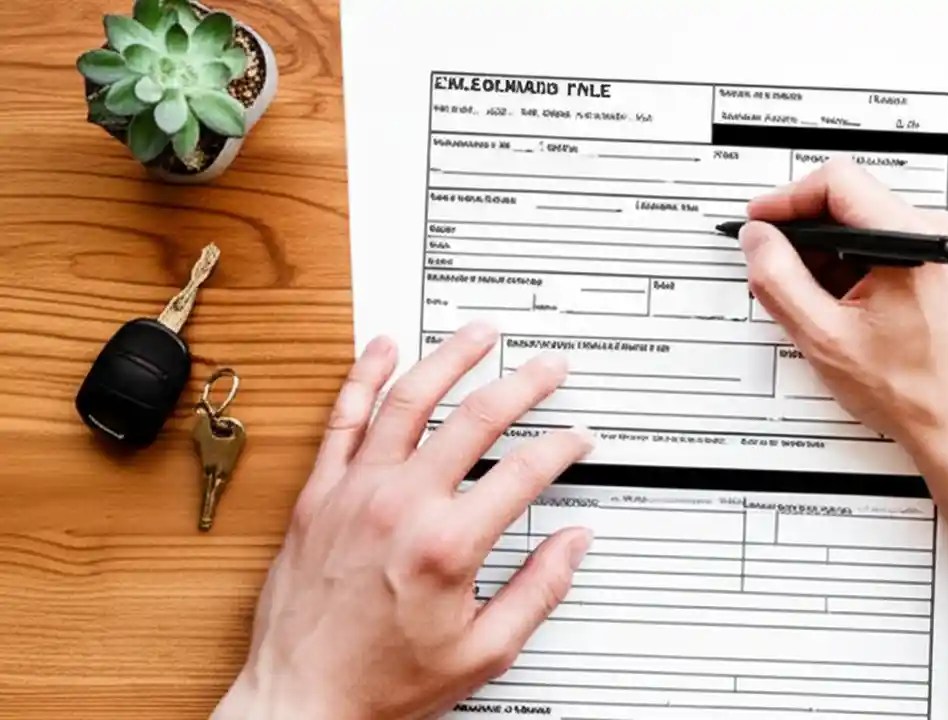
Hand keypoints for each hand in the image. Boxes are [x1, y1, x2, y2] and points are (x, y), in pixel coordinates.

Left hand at [213, 326, 593, 719]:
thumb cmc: (382, 683)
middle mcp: (402, 505)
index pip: (525, 471)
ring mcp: (356, 493)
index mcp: (449, 545)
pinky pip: (343, 419)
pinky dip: (364, 377)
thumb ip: (538, 591)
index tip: (576, 440)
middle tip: (548, 368)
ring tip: (479, 334)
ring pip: (410, 400)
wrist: (301, 699)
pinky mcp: (319, 495)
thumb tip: (573, 544)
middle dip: (524, 385)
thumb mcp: (483, 652)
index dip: (562, 447)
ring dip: (450, 358)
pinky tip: (383, 349)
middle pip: (477, 419)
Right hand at [739, 159, 947, 466]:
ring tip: (821, 306)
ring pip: (866, 226)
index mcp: (915, 241)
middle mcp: (941, 233)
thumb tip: (757, 239)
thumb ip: (779, 280)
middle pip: (852, 202)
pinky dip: (856, 269)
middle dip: (807, 237)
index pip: (839, 182)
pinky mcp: (946, 266)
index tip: (760, 222)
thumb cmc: (914, 393)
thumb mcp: (825, 338)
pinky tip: (848, 310)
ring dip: (831, 257)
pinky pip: (887, 247)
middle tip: (778, 272)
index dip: (787, 199)